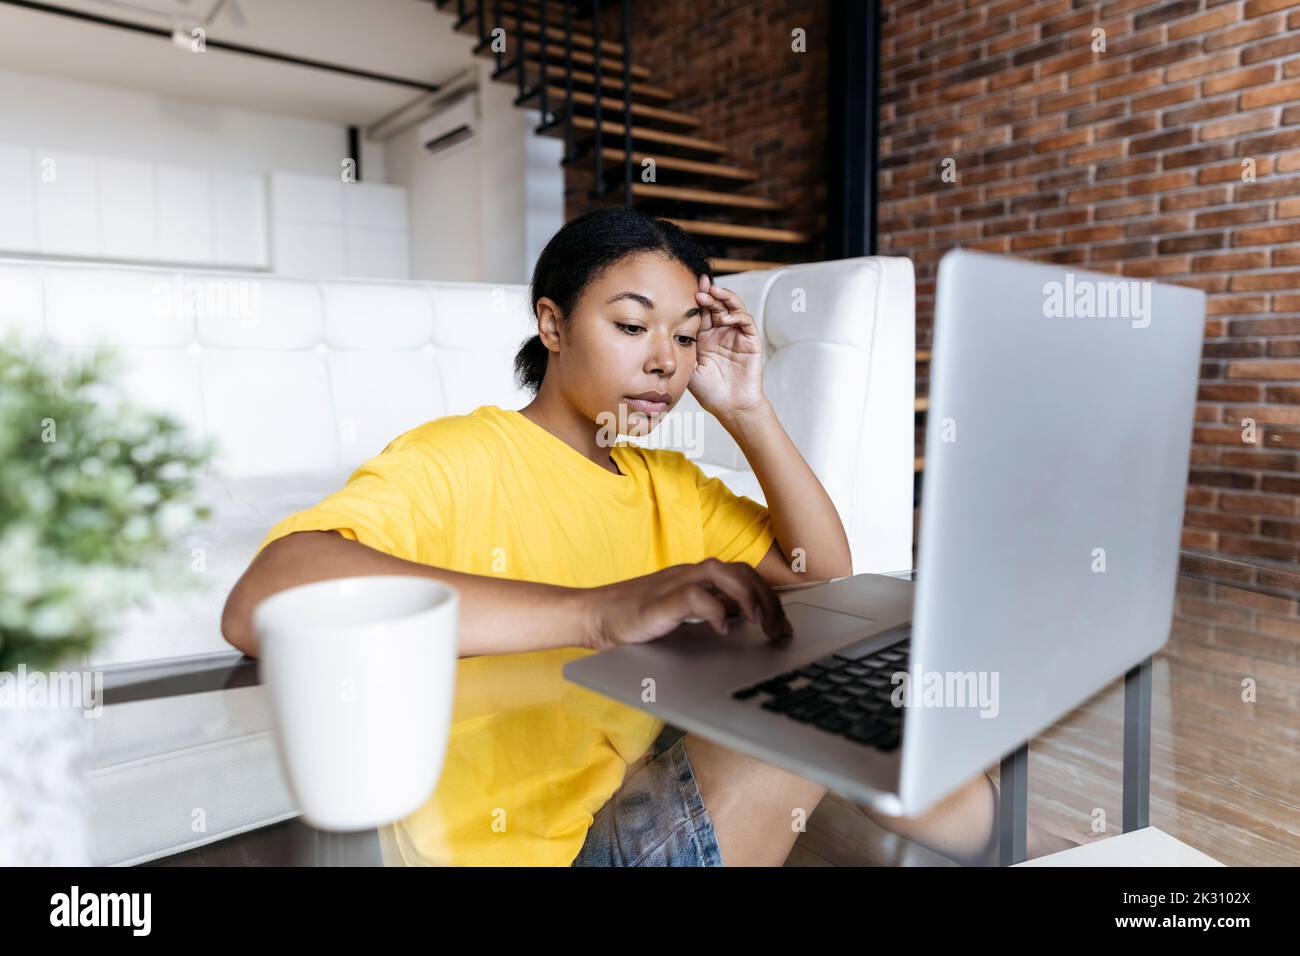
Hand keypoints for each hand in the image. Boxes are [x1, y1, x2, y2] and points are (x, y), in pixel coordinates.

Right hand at [581, 558, 793, 650]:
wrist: (591, 616)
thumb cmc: (633, 619)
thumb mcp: (680, 614)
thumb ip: (708, 610)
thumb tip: (744, 620)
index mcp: (695, 577)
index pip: (744, 575)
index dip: (769, 597)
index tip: (782, 626)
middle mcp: (688, 574)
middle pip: (741, 571)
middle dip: (767, 599)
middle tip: (778, 630)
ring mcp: (673, 584)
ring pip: (723, 573)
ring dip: (748, 598)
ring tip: (758, 625)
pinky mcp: (659, 601)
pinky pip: (696, 596)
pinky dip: (715, 612)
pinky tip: (722, 631)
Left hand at [687, 274, 766, 418]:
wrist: (730, 407)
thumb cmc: (709, 391)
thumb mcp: (688, 366)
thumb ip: (682, 347)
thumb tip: (664, 327)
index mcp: (705, 336)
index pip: (701, 311)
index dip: (696, 299)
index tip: (685, 286)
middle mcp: (721, 332)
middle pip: (717, 305)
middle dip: (709, 293)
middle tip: (699, 285)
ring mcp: (737, 335)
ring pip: (733, 308)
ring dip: (725, 298)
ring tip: (714, 293)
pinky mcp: (751, 341)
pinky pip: (746, 322)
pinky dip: (737, 316)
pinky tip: (725, 318)